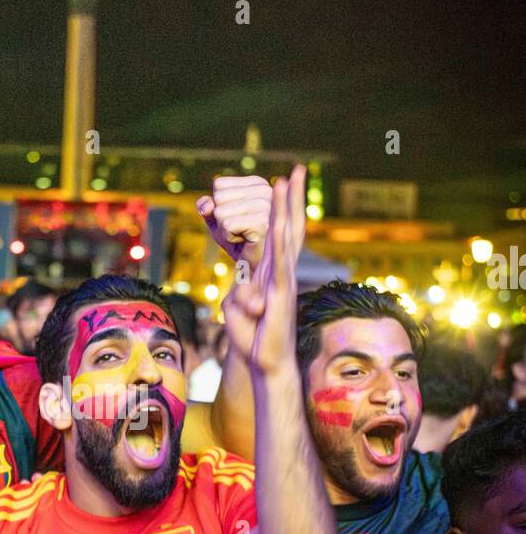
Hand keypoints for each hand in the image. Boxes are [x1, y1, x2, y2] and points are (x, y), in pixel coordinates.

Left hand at [197, 174, 272, 270]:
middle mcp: (266, 190)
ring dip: (225, 230)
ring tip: (243, 236)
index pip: (219, 184)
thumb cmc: (239, 242)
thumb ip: (207, 207)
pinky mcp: (263, 222)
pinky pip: (227, 225)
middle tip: (240, 230)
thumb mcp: (218, 221)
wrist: (254, 268)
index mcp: (259, 183)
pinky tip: (245, 241)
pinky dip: (229, 237)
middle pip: (219, 197)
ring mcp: (267, 205)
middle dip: (221, 219)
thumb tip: (205, 205)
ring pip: (221, 212)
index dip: (219, 206)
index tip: (237, 218)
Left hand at [219, 164, 305, 376]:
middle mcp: (282, 272)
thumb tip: (238, 288)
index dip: (283, 209)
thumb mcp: (237, 310)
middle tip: (296, 168)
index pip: (280, 235)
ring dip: (285, 207)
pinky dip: (279, 238)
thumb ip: (238, 293)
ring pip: (286, 237)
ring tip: (285, 179)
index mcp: (273, 274)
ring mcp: (283, 281)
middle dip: (293, 197)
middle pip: (290, 227)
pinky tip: (279, 219)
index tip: (283, 183)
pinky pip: (279, 261)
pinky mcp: (280, 294)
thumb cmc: (254, 340)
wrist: (267, 365)